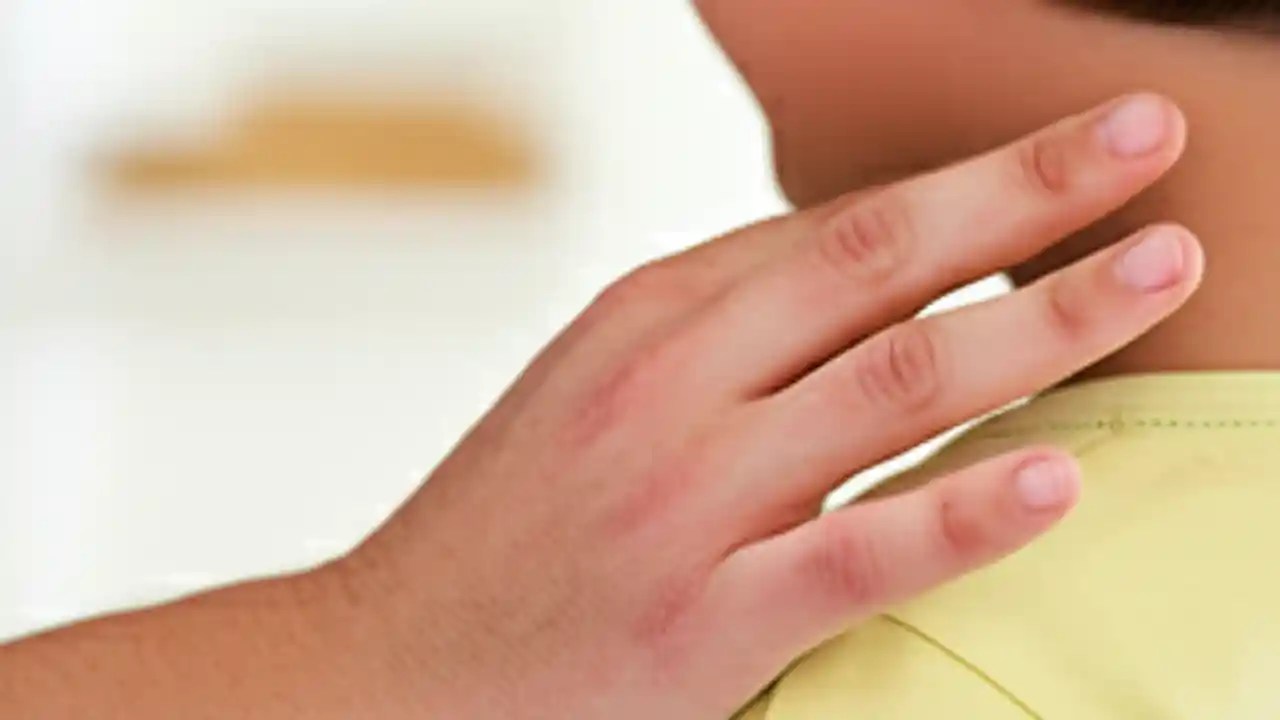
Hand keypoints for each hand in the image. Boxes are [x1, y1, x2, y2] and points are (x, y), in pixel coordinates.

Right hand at [332, 94, 1199, 718]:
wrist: (387, 662)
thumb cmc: (509, 524)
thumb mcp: (597, 385)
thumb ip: (722, 332)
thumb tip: (865, 285)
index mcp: (648, 317)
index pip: (836, 225)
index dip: (971, 177)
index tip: (1074, 146)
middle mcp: (670, 383)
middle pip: (880, 263)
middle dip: (1028, 192)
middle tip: (1146, 137)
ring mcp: (686, 499)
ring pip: (895, 383)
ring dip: (1044, 319)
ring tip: (1159, 268)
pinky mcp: (701, 622)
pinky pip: (857, 555)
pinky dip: (962, 511)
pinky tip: (1057, 479)